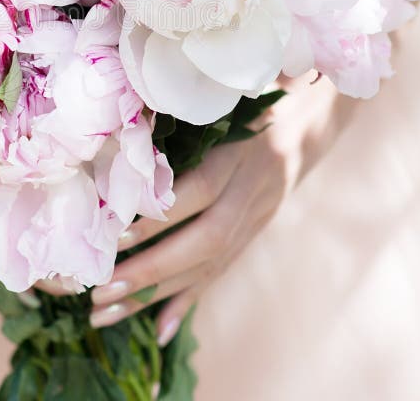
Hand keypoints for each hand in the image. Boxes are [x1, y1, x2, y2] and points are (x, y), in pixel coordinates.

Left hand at [89, 75, 355, 344]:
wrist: (319, 114)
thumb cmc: (266, 90)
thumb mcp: (237, 91)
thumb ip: (198, 101)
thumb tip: (134, 110)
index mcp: (245, 152)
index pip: (197, 192)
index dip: (158, 216)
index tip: (112, 234)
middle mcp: (252, 192)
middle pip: (201, 241)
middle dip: (149, 270)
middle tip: (100, 292)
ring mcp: (256, 218)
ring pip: (206, 265)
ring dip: (155, 294)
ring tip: (106, 314)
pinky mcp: (254, 232)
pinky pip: (220, 272)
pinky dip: (188, 300)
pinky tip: (159, 330)